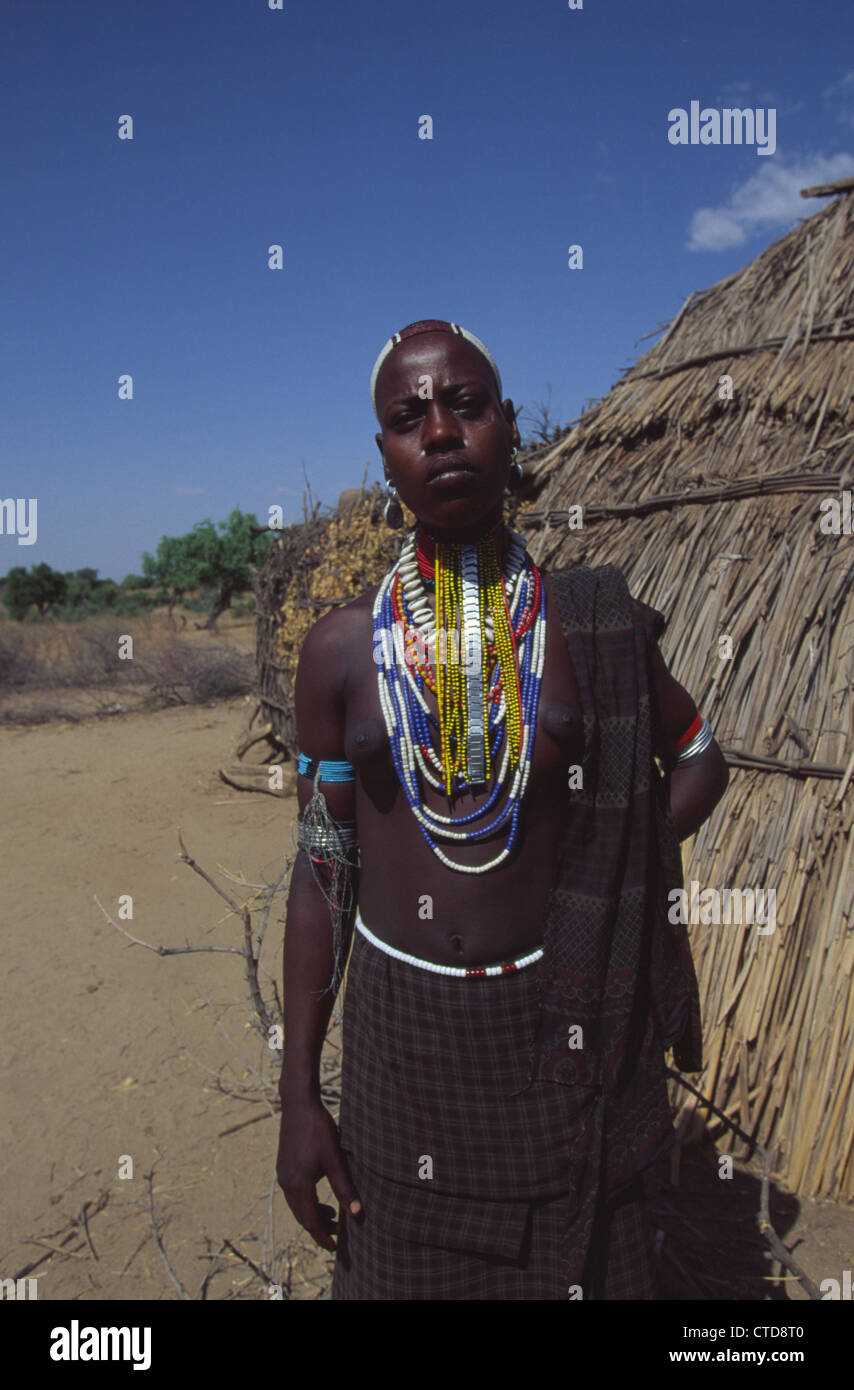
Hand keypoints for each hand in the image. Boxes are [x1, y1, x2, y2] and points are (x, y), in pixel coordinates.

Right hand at [276, 1099, 360, 1252]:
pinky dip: (307, 1202)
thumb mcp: (335, 1160)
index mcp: (298, 1185)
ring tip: (333, 1216)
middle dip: (319, 1228)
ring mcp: (283, 1175)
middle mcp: (286, 1183)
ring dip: (313, 1214)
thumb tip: (357, 1213)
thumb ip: (344, 1188)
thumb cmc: (318, 1130)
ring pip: (297, 1205)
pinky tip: (320, 1196)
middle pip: (302, 1216)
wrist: (298, 1105)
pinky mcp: (284, 1167)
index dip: (322, 1236)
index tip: (334, 1248)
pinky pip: (294, 1194)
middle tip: (337, 1235)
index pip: (310, 1221)